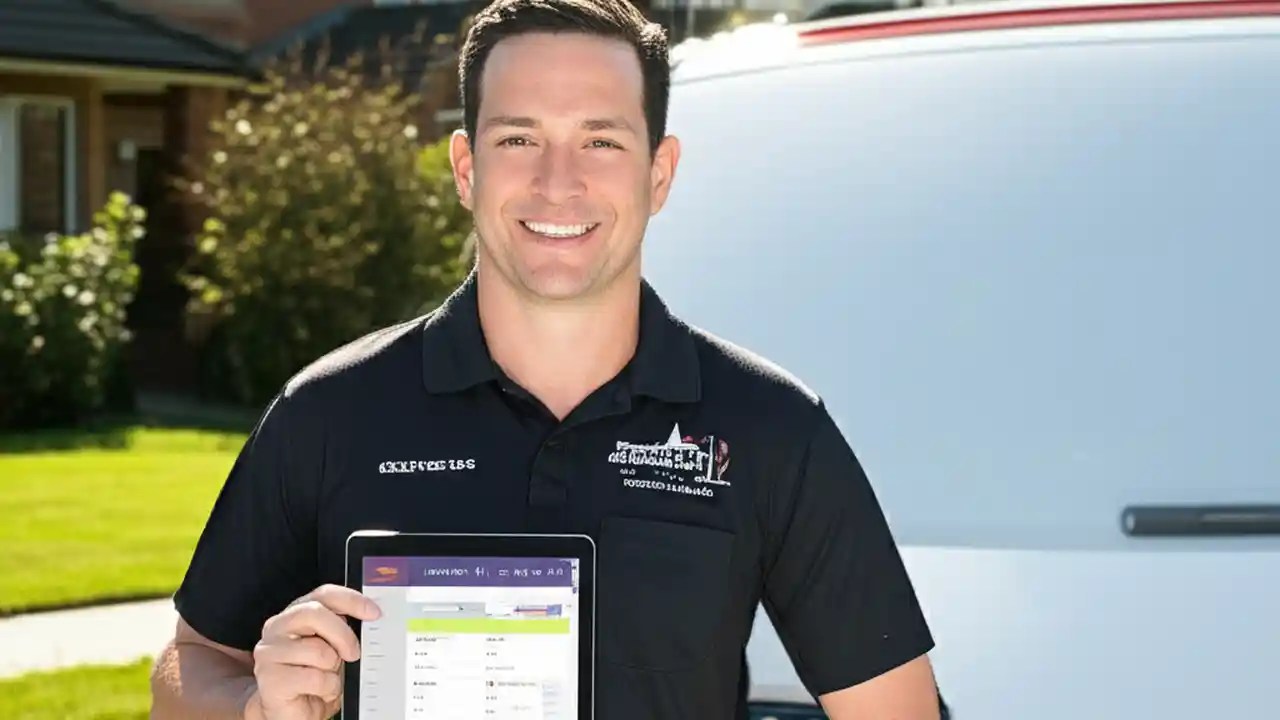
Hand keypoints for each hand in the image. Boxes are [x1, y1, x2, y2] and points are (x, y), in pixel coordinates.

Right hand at [249, 584, 381, 719]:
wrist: (292, 713)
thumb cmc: (314, 679)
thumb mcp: (333, 649)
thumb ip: (343, 631)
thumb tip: (371, 619)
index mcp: (296, 614)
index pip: (323, 595)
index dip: (351, 600)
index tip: (373, 613)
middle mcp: (277, 627)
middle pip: (315, 613)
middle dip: (342, 635)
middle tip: (354, 653)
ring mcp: (269, 652)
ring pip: (317, 650)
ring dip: (332, 670)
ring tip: (325, 678)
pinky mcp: (269, 678)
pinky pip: (314, 678)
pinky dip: (326, 688)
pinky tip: (318, 692)